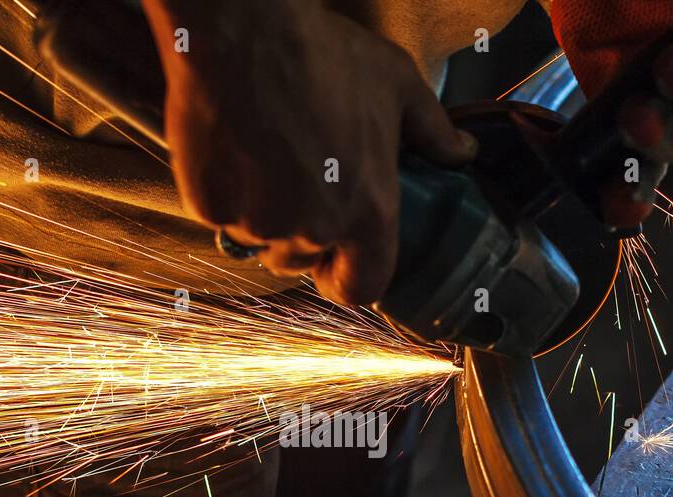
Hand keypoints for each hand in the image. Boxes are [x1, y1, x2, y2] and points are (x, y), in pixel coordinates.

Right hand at [143, 0, 477, 304]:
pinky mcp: (209, 208)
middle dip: (303, 233)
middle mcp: (313, 229)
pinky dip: (227, 195)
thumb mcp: (397, 85)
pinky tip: (236, 148)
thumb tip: (463, 152)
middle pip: (304, 260)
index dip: (350, 277)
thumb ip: (434, 131)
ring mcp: (256, 223)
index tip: (340, 259)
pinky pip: (221, 217)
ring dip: (265, 216)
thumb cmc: (323, 54)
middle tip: (301, 180)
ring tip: (268, 158)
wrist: (242, 30)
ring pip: (261, 242)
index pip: (362, 288)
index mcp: (367, 212)